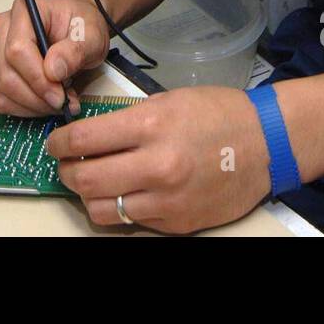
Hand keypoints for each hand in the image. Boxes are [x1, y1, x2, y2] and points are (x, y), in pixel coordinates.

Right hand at [0, 0, 108, 116]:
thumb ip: (75, 50)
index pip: (17, 50)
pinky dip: (25, 109)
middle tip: (64, 103)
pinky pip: (2, 99)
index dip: (37, 78)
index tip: (60, 96)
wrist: (79, 31)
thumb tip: (52, 71)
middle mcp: (3, 28)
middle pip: (6, 74)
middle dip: (36, 97)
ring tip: (59, 102)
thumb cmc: (83, 28)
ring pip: (2, 91)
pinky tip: (46, 103)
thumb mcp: (92, 36)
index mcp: (24, 10)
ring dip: (32, 106)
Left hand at [46, 86, 271, 233]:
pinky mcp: (177, 223)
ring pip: (101, 209)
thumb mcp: (169, 99)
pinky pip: (132, 221)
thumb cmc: (219, 114)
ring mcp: (167, 199)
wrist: (267, 144)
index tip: (56, 143)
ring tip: (92, 183)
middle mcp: (156, 165)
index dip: (60, 143)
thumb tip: (92, 134)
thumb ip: (129, 118)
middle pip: (85, 179)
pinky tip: (127, 193)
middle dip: (67, 171)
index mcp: (152, 125)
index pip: (84, 139)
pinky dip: (121, 209)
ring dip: (88, 196)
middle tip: (68, 164)